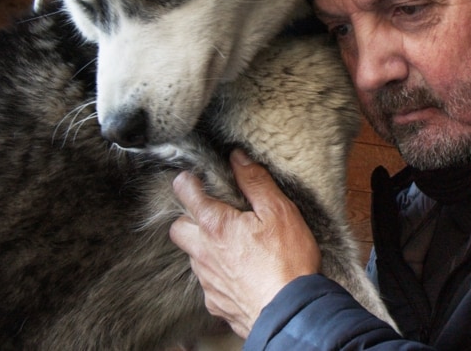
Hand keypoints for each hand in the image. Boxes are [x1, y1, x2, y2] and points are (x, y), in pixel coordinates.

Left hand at [169, 149, 321, 337]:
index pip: (186, 193)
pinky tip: (240, 273)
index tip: (195, 179)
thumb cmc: (288, 261)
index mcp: (216, 225)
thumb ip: (255, 182)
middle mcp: (204, 253)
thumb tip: (237, 158)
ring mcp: (208, 281)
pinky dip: (219, 274)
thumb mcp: (279, 211)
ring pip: (193, 257)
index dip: (188, 181)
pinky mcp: (216, 303)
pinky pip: (209, 283)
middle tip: (212, 215)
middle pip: (178, 229)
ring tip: (233, 245)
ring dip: (205, 247)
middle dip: (188, 219)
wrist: (291, 313)